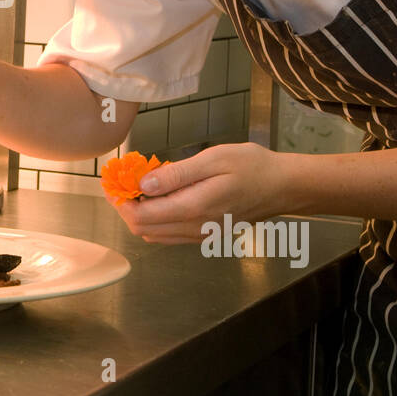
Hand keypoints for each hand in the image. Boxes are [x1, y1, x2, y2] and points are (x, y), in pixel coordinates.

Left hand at [112, 142, 295, 243]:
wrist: (283, 187)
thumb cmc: (252, 167)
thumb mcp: (213, 160)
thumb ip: (177, 174)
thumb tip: (144, 184)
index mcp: (193, 209)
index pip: (141, 216)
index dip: (120, 200)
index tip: (113, 180)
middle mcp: (193, 229)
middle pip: (143, 228)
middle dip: (125, 206)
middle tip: (122, 181)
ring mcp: (199, 235)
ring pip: (154, 233)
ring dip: (139, 213)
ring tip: (137, 186)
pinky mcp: (205, 234)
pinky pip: (169, 233)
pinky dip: (156, 217)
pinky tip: (159, 195)